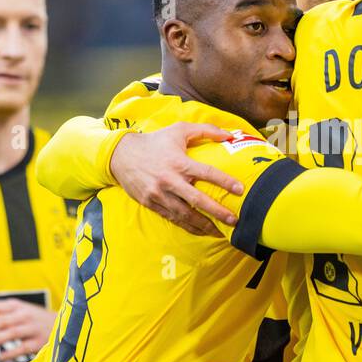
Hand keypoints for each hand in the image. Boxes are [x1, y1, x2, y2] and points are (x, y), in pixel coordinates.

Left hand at [0, 299, 56, 361]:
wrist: (67, 326)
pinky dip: (9, 353)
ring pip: (10, 332)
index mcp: (18, 306)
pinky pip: (21, 348)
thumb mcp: (17, 312)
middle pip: (1, 320)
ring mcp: (33, 328)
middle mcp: (25, 314)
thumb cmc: (35, 320)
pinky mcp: (39, 342)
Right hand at [111, 124, 244, 236]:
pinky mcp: (151, 204)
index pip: (206, 172)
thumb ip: (206, 130)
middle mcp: (169, 180)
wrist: (121, 155)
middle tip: (234, 220)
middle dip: (217, 212)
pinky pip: (172, 218)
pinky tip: (200, 231)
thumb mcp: (179, 129)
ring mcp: (159, 194)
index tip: (240, 190)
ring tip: (220, 232)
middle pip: (197, 200)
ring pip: (184, 215)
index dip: (224, 181)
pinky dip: (187, 226)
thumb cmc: (155, 141)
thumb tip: (230, 135)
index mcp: (179, 162)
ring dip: (203, 225)